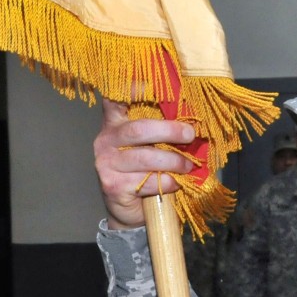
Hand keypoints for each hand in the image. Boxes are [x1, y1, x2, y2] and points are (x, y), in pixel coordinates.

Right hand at [93, 97, 196, 229]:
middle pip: (138, 129)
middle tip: (190, 134)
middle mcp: (105, 141)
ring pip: (145, 157)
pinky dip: (167, 182)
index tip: (153, 87)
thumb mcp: (148, 146)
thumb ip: (159, 132)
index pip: (114, 99)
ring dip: (172, 161)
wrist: (127, 209)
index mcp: (113, 124)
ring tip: (188, 165)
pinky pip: (147, 181)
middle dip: (168, 131)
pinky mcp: (113, 186)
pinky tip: (175, 183)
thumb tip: (191, 120)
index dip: (132, 89)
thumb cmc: (143, 170)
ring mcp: (106, 164)